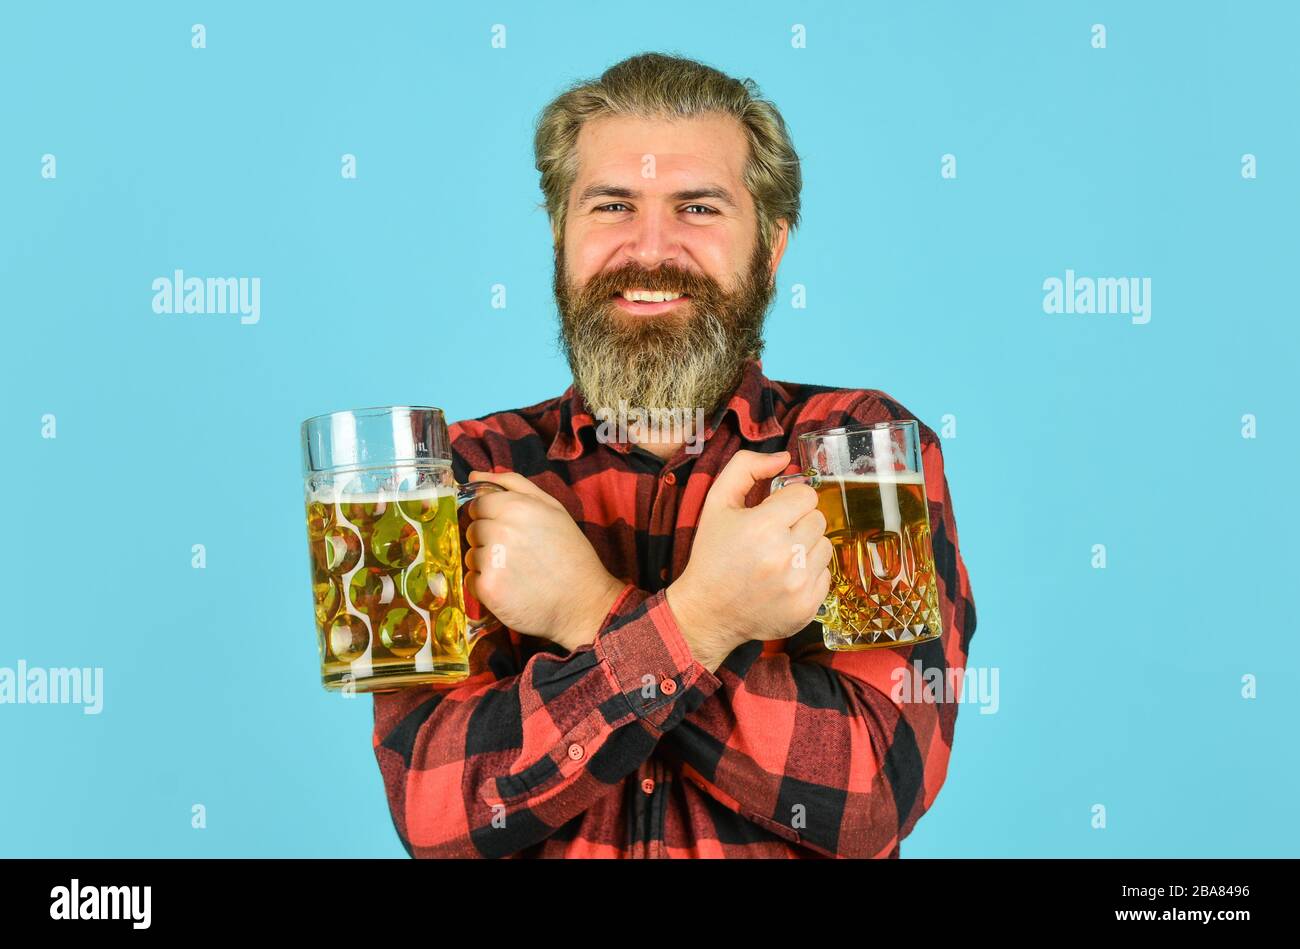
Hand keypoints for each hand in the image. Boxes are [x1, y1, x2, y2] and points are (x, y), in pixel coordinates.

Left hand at [464, 471, 625, 651]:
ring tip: (515, 572)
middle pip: (473, 529)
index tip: (508, 530)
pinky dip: (485, 585)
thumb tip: (474, 476)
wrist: (583, 601)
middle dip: (488, 540)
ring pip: (471, 555)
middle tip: (516, 553)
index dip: (490, 516)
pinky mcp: (488, 589)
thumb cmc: (570, 552)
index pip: (478, 504)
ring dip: (486, 563)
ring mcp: (492, 561)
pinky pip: (471, 581)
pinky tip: (509, 587)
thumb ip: (513, 485)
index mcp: (516, 507)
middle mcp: (501, 530)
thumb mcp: (552, 508)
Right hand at [666, 450, 831, 672]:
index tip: (772, 513)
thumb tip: (784, 458)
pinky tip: (783, 579)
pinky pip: (826, 575)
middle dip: (798, 523)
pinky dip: (808, 574)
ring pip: (825, 546)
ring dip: (806, 547)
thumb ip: (746, 468)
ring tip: (778, 558)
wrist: (707, 612)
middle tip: (774, 536)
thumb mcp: (717, 503)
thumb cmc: (713, 555)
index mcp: (763, 526)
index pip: (806, 495)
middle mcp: (784, 555)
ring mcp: (798, 584)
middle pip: (818, 519)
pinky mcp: (807, 607)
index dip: (789, 500)